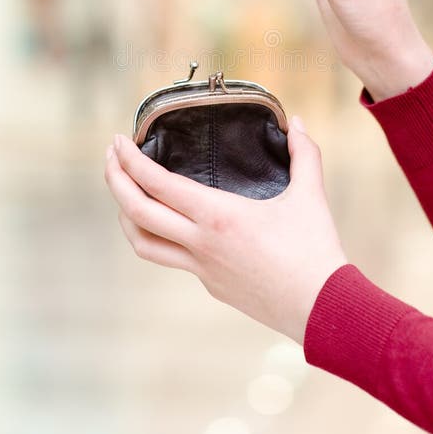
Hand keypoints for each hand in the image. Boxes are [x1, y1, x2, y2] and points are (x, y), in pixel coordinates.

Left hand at [104, 116, 346, 344]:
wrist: (322, 310)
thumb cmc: (315, 252)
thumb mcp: (310, 196)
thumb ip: (304, 154)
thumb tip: (300, 123)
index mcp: (217, 216)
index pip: (157, 184)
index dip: (131, 161)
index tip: (118, 141)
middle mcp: (200, 244)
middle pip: (136, 213)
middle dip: (115, 181)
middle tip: (111, 157)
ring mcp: (202, 269)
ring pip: (144, 244)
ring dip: (126, 216)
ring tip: (126, 193)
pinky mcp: (211, 286)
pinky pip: (173, 259)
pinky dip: (160, 236)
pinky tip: (172, 225)